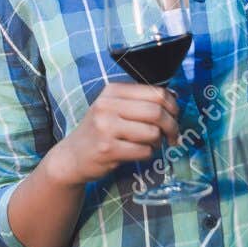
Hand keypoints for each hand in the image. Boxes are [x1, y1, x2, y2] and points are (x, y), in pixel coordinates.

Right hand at [44, 82, 178, 187]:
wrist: (72, 156)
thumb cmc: (99, 131)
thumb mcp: (113, 108)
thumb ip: (139, 101)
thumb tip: (174, 99)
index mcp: (112, 90)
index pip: (156, 92)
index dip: (173, 105)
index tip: (175, 116)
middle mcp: (107, 105)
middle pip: (156, 112)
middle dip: (172, 126)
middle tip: (173, 136)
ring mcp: (106, 127)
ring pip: (152, 132)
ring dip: (158, 142)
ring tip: (150, 144)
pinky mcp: (108, 149)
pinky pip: (144, 151)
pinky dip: (147, 154)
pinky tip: (136, 153)